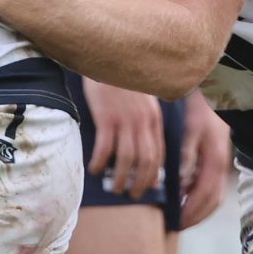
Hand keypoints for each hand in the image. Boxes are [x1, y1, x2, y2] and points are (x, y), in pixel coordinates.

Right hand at [82, 79, 163, 198]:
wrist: (108, 58)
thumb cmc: (122, 81)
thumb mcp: (142, 100)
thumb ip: (146, 120)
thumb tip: (144, 144)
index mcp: (153, 120)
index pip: (158, 154)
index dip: (154, 175)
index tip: (147, 186)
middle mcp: (142, 122)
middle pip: (146, 162)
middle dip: (141, 183)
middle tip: (132, 194)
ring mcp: (125, 121)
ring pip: (126, 160)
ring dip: (120, 178)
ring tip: (114, 189)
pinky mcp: (106, 119)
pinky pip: (105, 148)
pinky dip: (99, 163)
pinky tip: (93, 169)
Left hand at [176, 91, 230, 230]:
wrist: (214, 90)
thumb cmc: (198, 109)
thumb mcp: (189, 131)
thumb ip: (185, 157)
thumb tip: (180, 184)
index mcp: (215, 160)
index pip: (204, 196)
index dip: (191, 212)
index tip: (176, 222)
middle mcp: (221, 164)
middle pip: (212, 201)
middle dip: (196, 216)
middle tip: (177, 227)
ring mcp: (221, 162)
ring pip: (214, 195)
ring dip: (199, 210)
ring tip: (181, 218)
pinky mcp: (217, 158)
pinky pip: (211, 185)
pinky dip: (200, 198)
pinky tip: (185, 199)